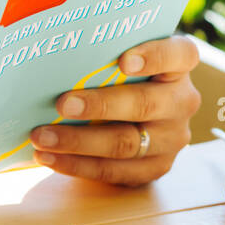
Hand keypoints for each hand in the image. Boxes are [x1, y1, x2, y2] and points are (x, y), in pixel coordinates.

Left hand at [29, 36, 200, 185]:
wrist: (128, 113)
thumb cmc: (114, 74)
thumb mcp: (117, 57)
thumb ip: (101, 54)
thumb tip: (52, 56)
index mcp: (179, 65)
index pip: (179, 55)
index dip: (154, 57)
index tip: (124, 61)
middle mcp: (182, 101)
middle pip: (145, 104)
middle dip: (101, 105)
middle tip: (62, 104)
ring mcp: (172, 138)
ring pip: (126, 143)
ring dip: (78, 141)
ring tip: (41, 137)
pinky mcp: (155, 167)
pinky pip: (114, 170)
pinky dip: (77, 165)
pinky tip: (48, 157)